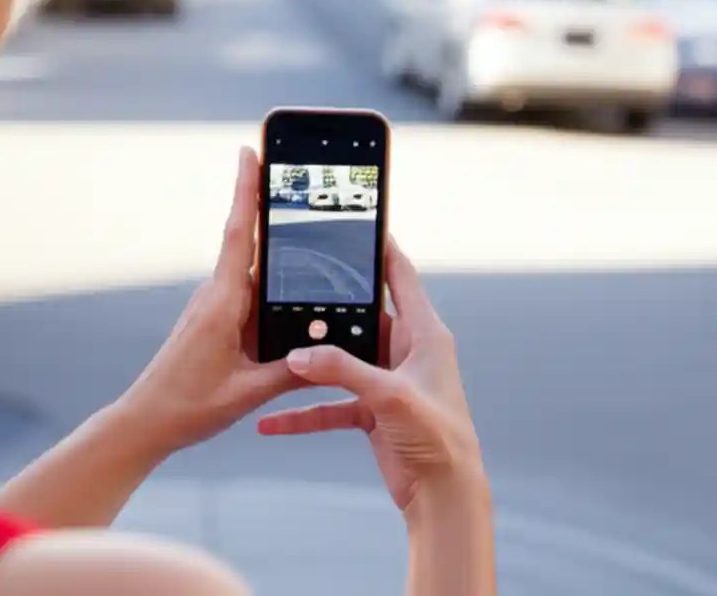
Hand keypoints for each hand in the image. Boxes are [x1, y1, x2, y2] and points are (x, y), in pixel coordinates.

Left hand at [122, 147, 302, 453]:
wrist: (144, 423)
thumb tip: (331, 353)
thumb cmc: (187, 407)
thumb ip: (292, 371)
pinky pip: (249, 297)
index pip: (237, 233)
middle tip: (296, 174)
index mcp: (222, 303)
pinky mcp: (216, 324)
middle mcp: (216, 297)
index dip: (246, 190)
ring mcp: (215, 309)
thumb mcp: (249, 392)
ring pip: (253, 273)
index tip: (251, 151)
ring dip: (277, 256)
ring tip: (311, 238)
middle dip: (270, 207)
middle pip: (249, 242)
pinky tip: (293, 298)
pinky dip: (272, 290)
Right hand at [257, 239, 485, 519]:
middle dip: (326, 309)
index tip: (357, 223)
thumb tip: (300, 354)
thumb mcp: (389, 396)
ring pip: (340, 361)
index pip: (400, 277)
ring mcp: (387, 382)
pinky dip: (304, 411)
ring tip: (272, 351)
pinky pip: (331, 404)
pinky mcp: (374, 412)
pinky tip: (272, 420)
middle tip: (291, 288)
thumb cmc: (439, 438)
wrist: (444, 494)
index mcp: (424, 334)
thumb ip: (343, 370)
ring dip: (310, 363)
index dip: (380, 249)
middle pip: (359, 317)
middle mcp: (406, 352)